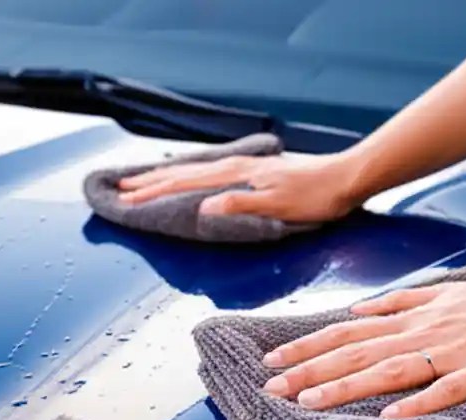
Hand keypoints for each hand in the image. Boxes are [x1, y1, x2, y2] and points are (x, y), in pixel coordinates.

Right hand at [117, 152, 364, 222]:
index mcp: (236, 174)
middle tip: (119, 189)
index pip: (184, 183)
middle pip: (184, 172)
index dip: (153, 192)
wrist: (345, 178)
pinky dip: (191, 172)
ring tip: (143, 179)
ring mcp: (246, 165)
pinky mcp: (256, 170)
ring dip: (166, 174)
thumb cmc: (315, 197)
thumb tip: (202, 208)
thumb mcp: (278, 206)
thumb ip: (238, 205)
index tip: (125, 199)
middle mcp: (236, 165)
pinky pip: (211, 169)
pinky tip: (191, 175)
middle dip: (150, 181)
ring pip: (195, 168)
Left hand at [260, 275, 465, 418]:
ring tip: (309, 402)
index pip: (350, 331)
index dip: (309, 345)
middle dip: (311, 370)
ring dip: (348, 386)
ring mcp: (456, 352)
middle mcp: (427, 331)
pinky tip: (390, 419)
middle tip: (270, 388)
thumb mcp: (445, 292)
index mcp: (417, 314)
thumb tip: (356, 311)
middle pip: (359, 351)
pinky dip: (419, 404)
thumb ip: (400, 302)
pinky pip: (449, 390)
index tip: (271, 361)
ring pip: (391, 370)